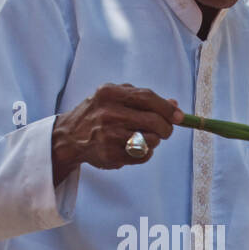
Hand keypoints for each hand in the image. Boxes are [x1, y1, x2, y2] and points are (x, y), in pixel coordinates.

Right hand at [51, 84, 182, 181]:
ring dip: (155, 141)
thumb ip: (142, 97)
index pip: (148, 98)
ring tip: (146, 137)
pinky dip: (146, 153)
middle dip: (166, 128)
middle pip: (153, 121)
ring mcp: (108, 136)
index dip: (167, 108)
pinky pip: (143, 156)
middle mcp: (108, 114)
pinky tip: (137, 148)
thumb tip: (174, 105)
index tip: (179, 116)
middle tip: (166, 130)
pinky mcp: (110, 155)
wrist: (70, 136)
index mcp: (110, 93)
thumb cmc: (97, 113)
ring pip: (151, 140)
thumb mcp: (114, 97)